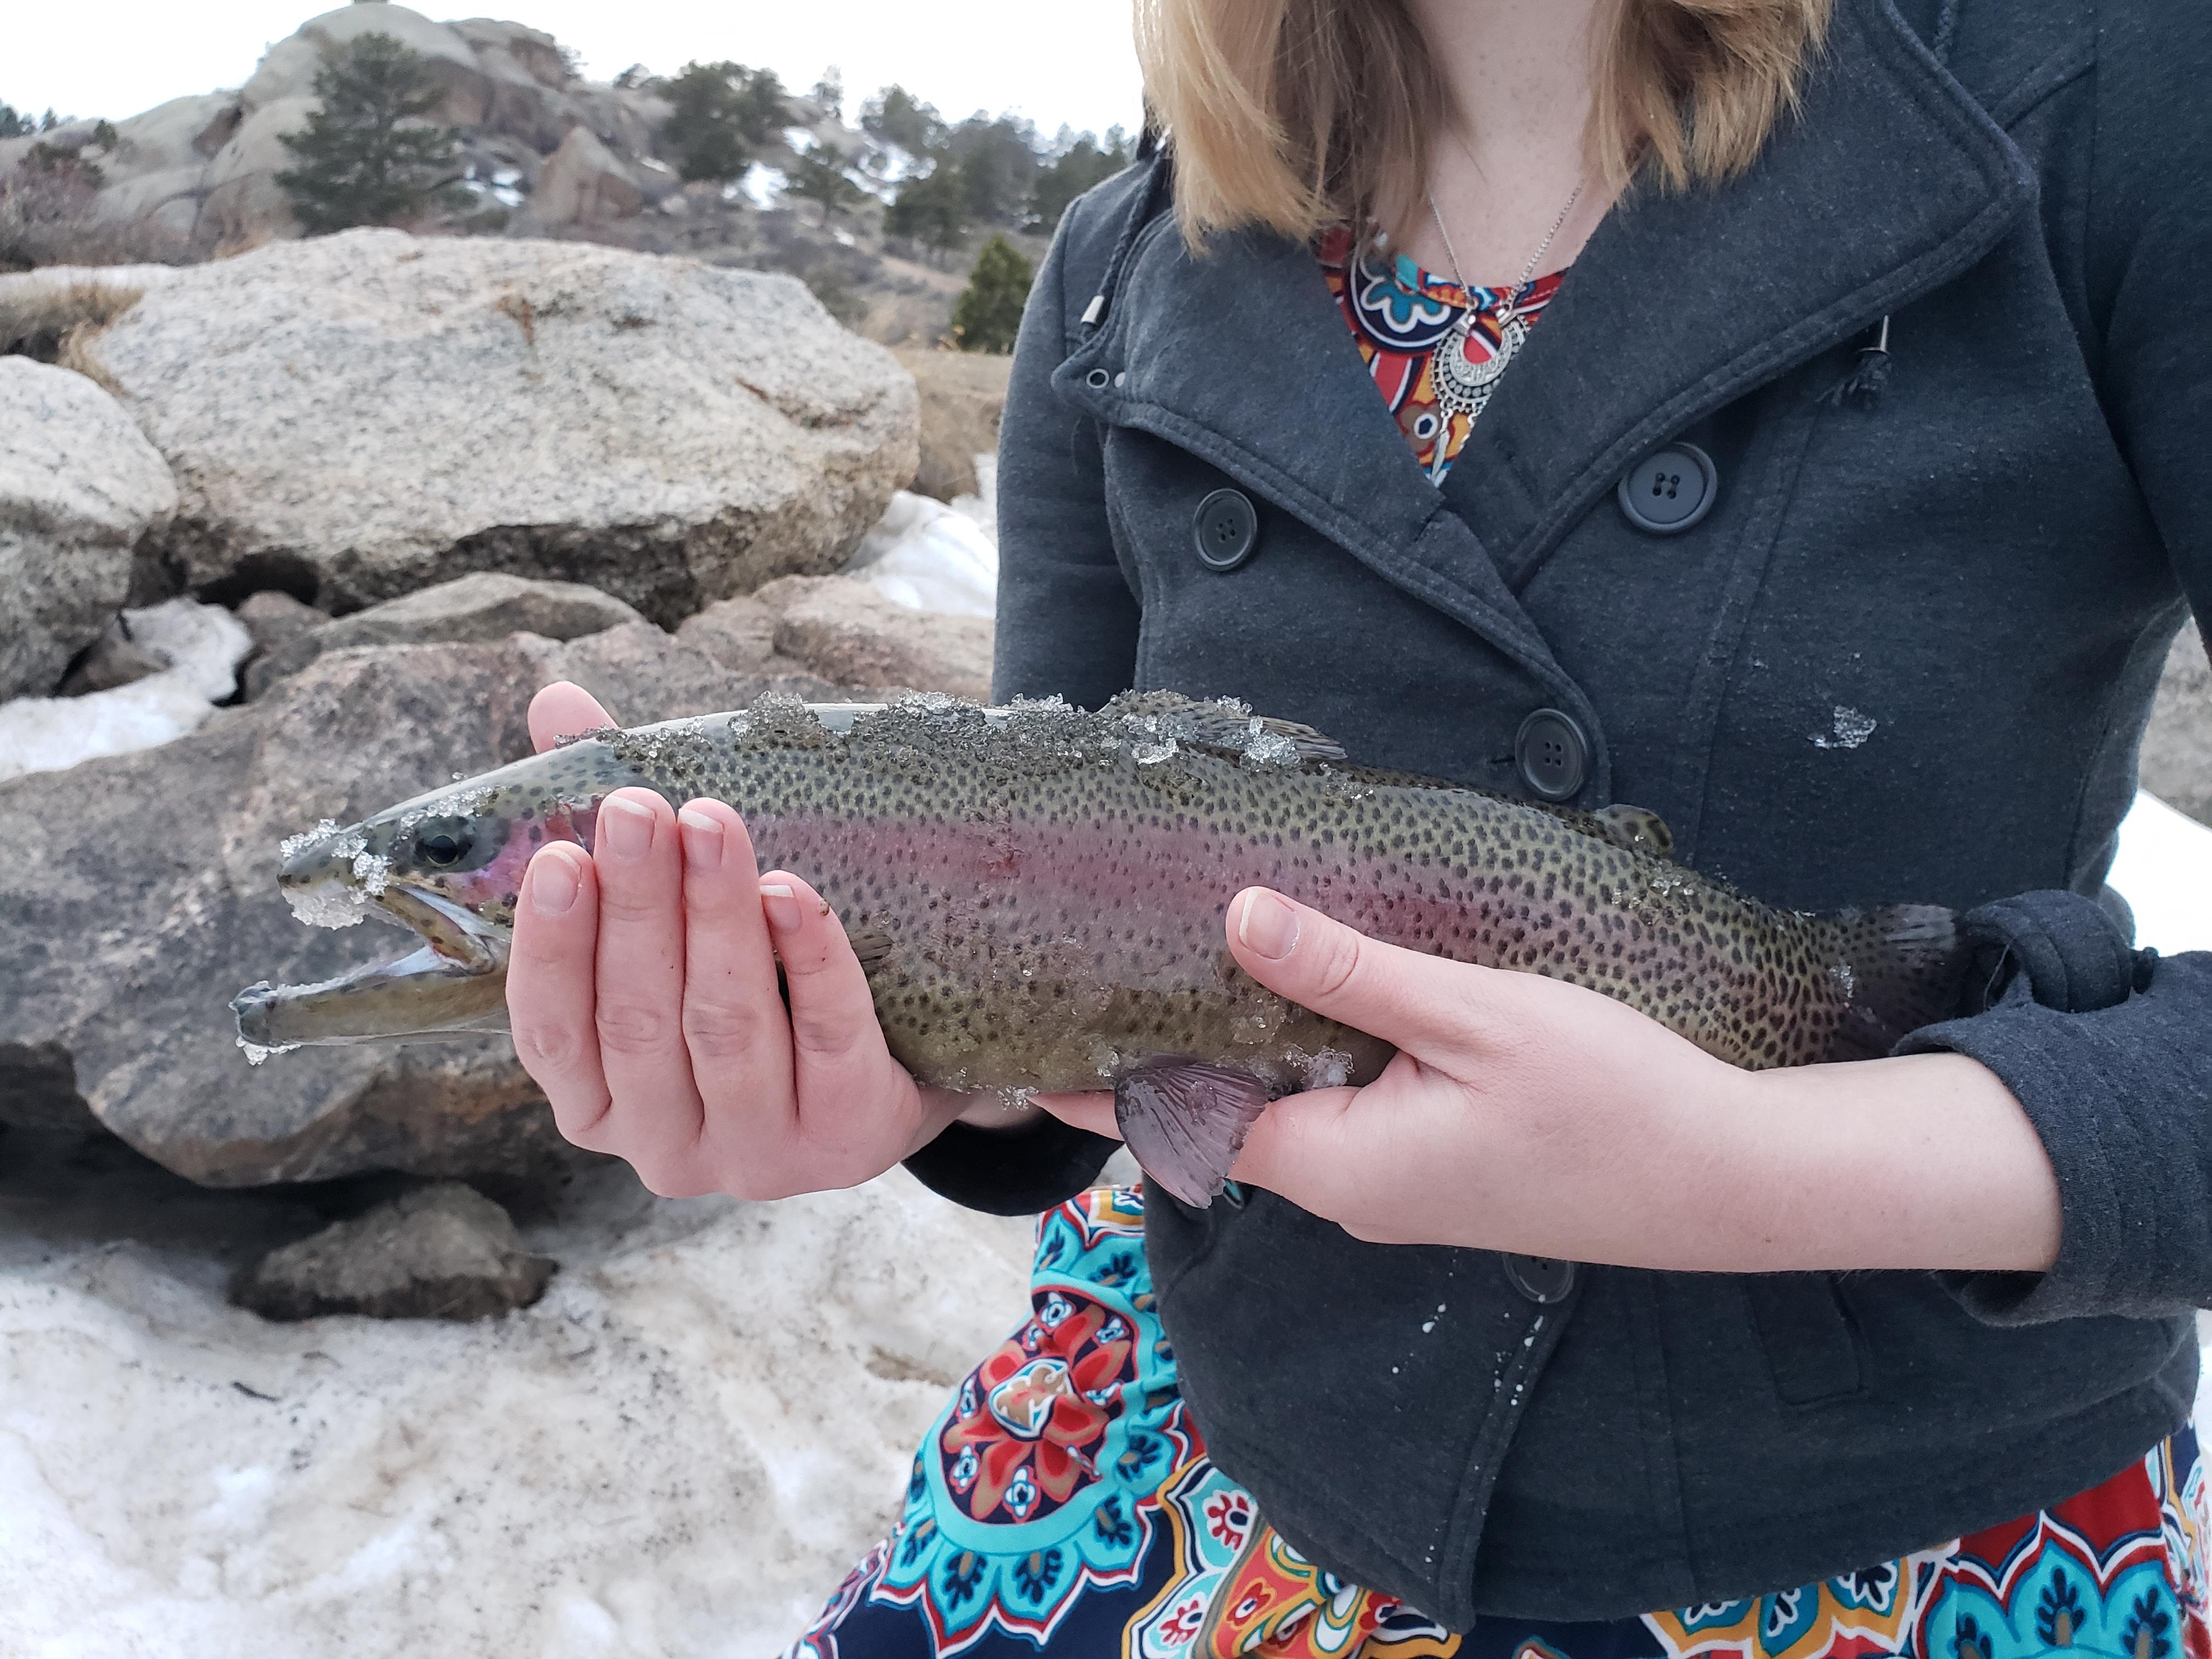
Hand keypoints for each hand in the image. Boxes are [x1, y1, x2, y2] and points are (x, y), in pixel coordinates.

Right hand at [505, 682, 977, 1198]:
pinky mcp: (847, 1138)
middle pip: (640, 1021)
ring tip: (712, 823)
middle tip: (642, 807)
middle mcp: (664, 1146)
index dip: (552, 944)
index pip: (551, 1029)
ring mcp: (757, 1154)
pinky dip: (809, 961)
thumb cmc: (758, 986)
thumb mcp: (678, 925)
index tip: (560, 853)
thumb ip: (611, 828)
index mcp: (598, 1102)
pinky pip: (827, 1039)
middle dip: (639, 907)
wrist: (897, 1072)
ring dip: (716, 918)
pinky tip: (792, 893)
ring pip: (726, 1028)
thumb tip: (556, 704)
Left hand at [1041, 888, 2062, 1273]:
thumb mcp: (1475, 1018)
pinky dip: (1319, 1052)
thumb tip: (1237, 916)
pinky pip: (1351, 1106)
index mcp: (1341, 1165)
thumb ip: (1352, 971)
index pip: (1188, 1122)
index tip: (1032, 1038)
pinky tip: (1322, 988)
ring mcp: (1403, 1184)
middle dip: (1174, 1046)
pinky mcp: (1446, 1165)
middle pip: (1234, 1111)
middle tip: (1111, 956)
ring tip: (1199, 953)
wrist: (1737, 1179)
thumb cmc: (1615, 1100)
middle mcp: (1357, 1189)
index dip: (1112, 1077)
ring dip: (1253, 1041)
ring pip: (1296, 1105)